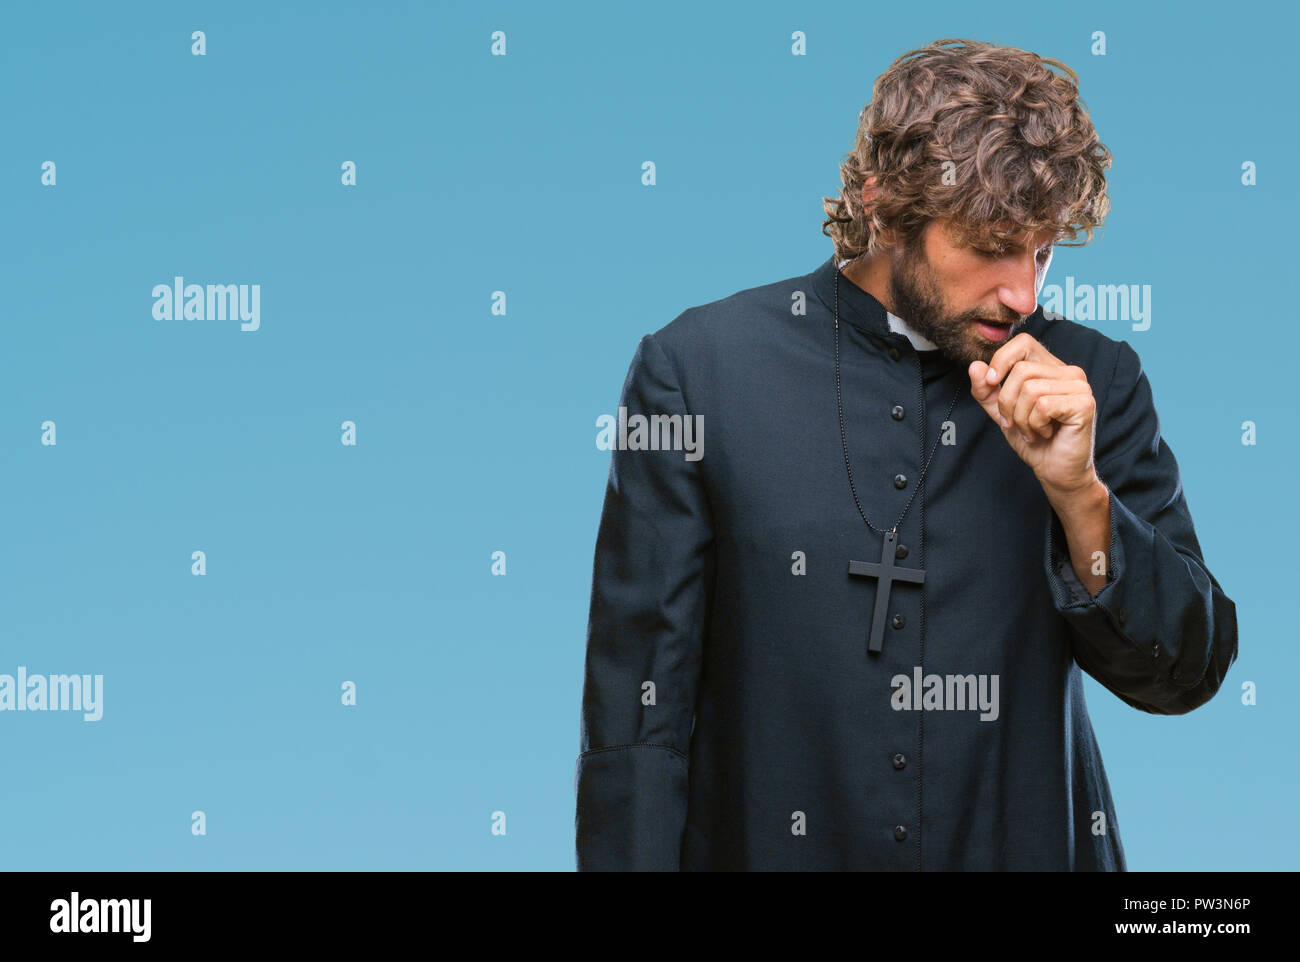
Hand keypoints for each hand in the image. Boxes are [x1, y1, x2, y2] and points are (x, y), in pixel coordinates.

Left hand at [967, 332, 1098, 501]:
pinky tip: (1044, 434)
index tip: (992, 384)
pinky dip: (1035, 425)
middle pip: (1021, 370)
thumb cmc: (1033, 439)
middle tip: (1015, 423)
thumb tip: (975, 366)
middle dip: (1007, 402)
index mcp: (1051, 368)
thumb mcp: (1002, 412)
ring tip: (1031, 431)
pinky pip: (1043, 405)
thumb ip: (987, 390)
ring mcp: (1079, 386)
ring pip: (1030, 389)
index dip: (1001, 360)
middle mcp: (1069, 372)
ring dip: (1021, 418)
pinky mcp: (1084, 403)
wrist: (1055, 470)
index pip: (1023, 343)